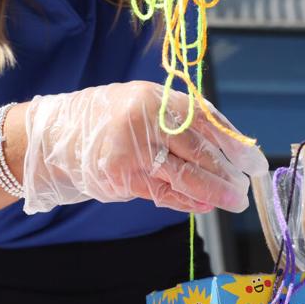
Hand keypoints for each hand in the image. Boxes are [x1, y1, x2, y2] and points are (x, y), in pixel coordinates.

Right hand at [22, 81, 266, 214]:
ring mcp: (132, 152)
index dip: (231, 141)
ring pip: (184, 176)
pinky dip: (186, 201)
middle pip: (197, 150)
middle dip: (227, 171)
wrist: (53, 137)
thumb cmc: (105, 119)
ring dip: (214, 192)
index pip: (203, 120)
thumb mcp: (141, 103)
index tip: (251, 158)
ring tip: (234, 200)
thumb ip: (177, 117)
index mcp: (154, 98)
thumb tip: (224, 142)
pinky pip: (163, 193)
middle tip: (246, 185)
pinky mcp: (122, 179)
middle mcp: (144, 122)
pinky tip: (203, 205)